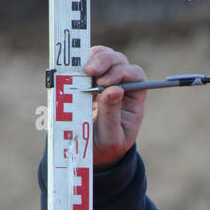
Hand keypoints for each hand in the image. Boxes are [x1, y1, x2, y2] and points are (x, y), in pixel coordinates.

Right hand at [85, 46, 147, 167]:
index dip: (122, 73)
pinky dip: (80, 63)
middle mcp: (121, 85)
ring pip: (104, 56)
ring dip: (93, 58)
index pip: (136, 76)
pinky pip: (86, 63)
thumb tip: (114, 90)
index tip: (104, 82)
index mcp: (133, 100)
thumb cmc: (106, 146)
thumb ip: (112, 114)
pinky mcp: (88, 80)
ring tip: (83, 71)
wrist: (90, 153)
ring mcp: (104, 80)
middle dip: (105, 61)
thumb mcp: (110, 136)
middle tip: (90, 71)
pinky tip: (73, 71)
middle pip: (119, 61)